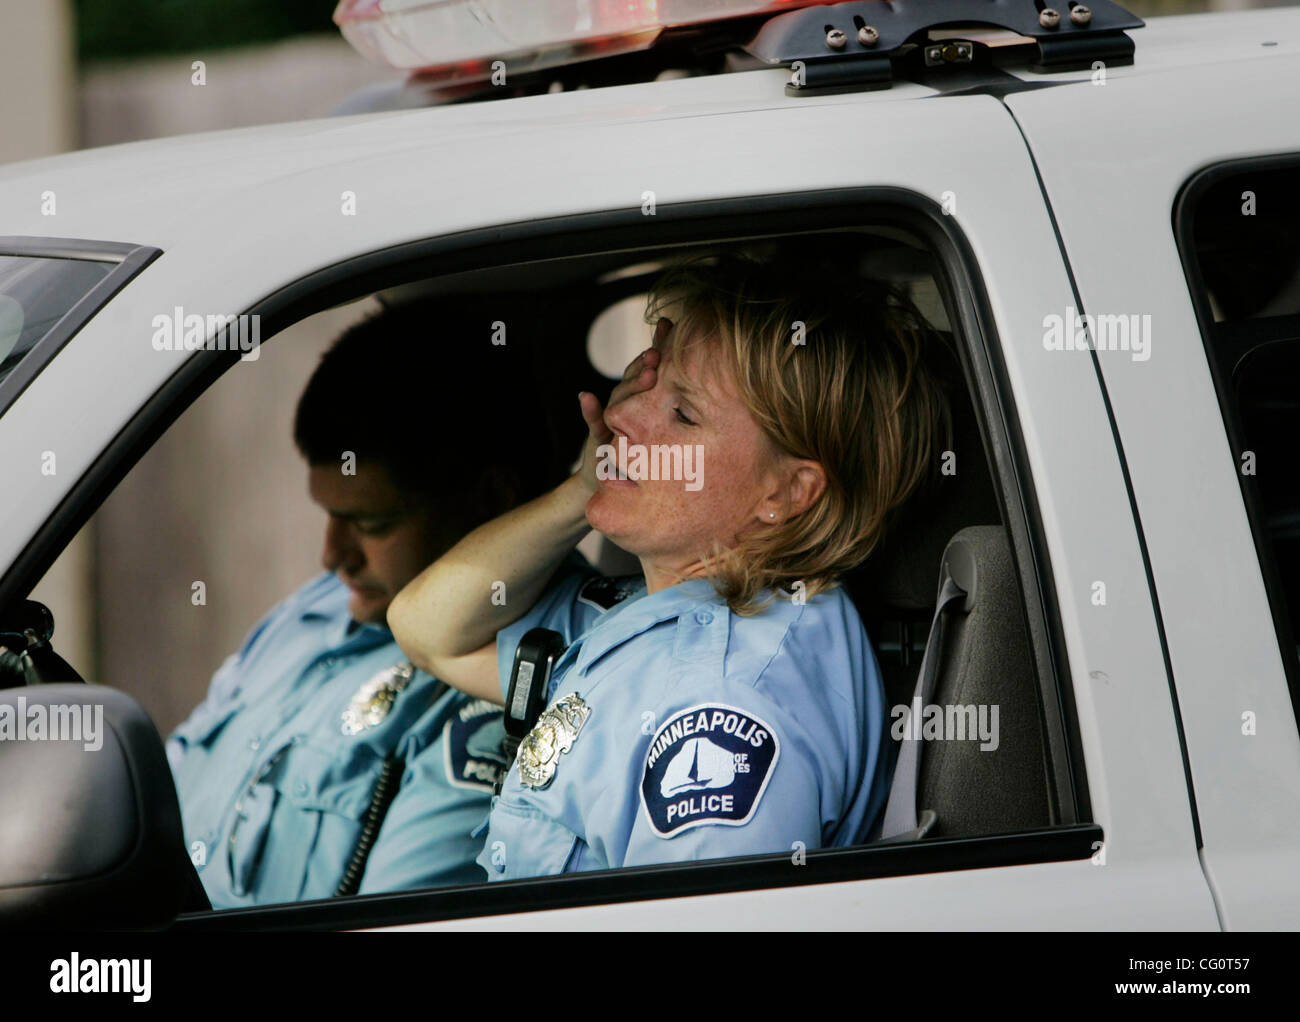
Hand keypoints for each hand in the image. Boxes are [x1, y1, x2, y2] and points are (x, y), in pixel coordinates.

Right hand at [575, 317, 670, 493]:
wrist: (610, 481)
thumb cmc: (643, 455)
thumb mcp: (664, 431)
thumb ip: (674, 408)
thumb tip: (704, 381)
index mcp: (641, 401)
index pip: (648, 369)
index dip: (658, 348)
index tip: (669, 330)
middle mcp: (624, 405)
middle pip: (633, 378)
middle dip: (645, 365)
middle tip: (658, 354)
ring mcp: (610, 419)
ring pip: (619, 396)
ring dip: (630, 384)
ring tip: (646, 373)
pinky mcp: (597, 437)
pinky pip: (593, 422)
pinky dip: (588, 409)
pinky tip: (586, 397)